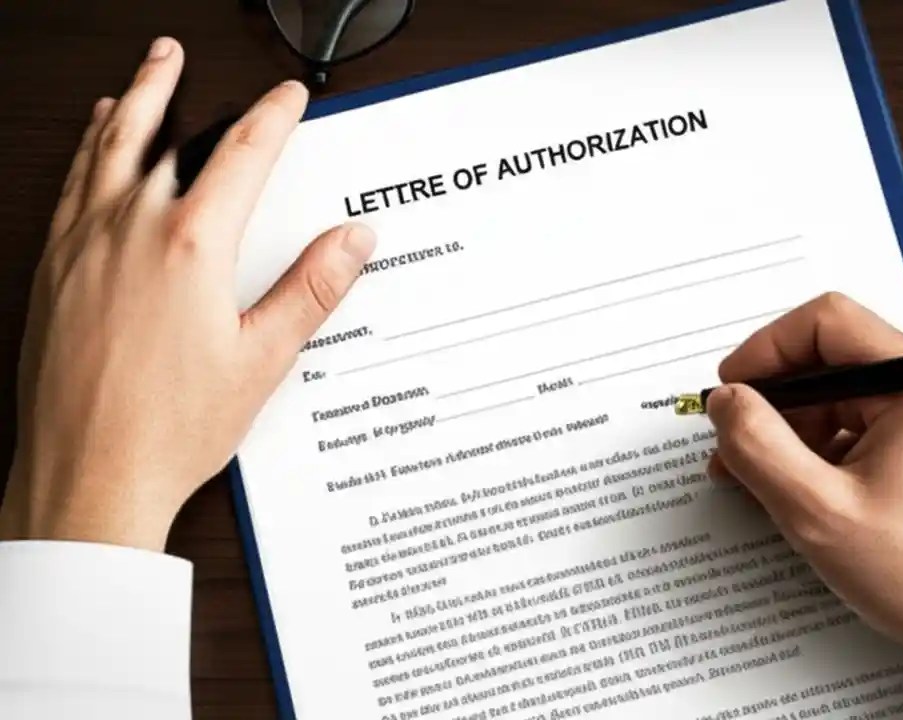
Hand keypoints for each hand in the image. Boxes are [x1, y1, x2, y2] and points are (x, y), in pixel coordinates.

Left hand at [0, 38, 375, 551]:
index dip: (270, 118)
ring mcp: (82, 248)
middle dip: (171, 86)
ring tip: (134, 82)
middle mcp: (128, 232)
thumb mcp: (263, 359)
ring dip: (123, 109)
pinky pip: (69, 190)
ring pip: (103, 154)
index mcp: (189, 246)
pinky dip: (84, 156)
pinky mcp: (52, 272)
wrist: (86, 475)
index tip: (286, 98)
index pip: (241, 157)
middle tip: (176, 55)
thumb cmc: (171, 427)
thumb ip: (311, 289)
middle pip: (156, 135)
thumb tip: (352, 239)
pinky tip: (91, 153)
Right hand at [706, 293, 902, 701]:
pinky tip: (801, 493)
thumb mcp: (819, 512)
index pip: (828, 322)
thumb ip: (759, 446)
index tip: (730, 391)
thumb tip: (726, 402)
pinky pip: (870, 430)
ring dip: (797, 432)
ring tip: (759, 480)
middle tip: (733, 444)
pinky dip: (828, 453)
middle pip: (835, 361)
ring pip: (849, 399)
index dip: (765, 350)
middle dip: (775, 401)